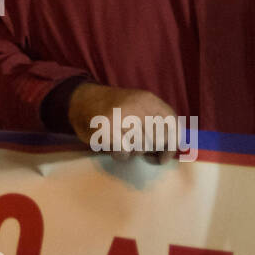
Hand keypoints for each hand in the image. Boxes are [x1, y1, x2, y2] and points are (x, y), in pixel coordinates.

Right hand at [66, 82, 181, 161]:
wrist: (80, 100)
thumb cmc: (113, 108)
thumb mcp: (139, 106)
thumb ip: (157, 121)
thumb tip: (174, 148)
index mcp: (148, 100)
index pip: (173, 125)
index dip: (172, 144)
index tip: (164, 154)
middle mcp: (137, 106)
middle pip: (158, 140)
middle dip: (150, 150)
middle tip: (140, 150)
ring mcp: (121, 117)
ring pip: (141, 147)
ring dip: (133, 152)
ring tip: (123, 142)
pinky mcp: (106, 130)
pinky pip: (123, 153)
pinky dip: (120, 155)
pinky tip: (113, 145)